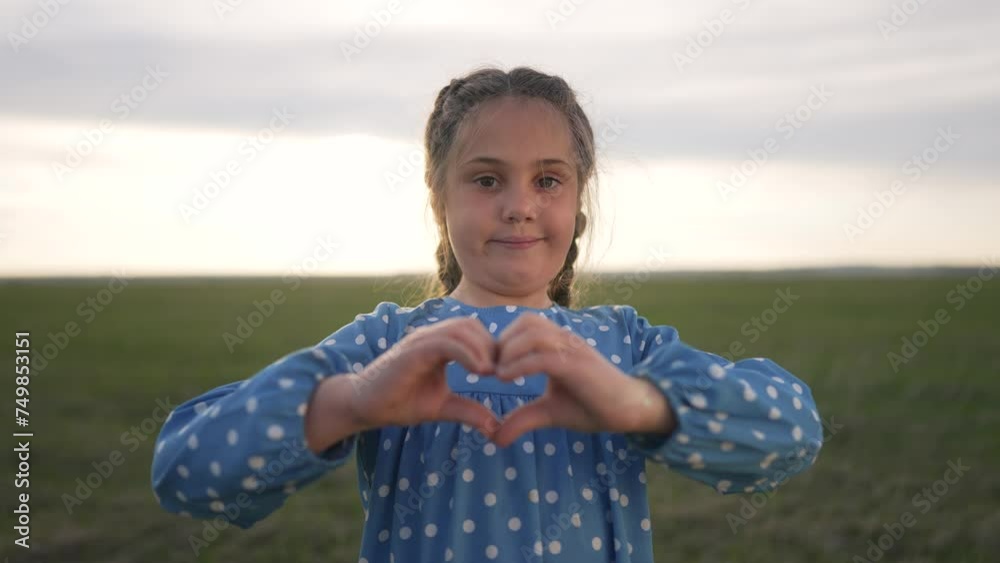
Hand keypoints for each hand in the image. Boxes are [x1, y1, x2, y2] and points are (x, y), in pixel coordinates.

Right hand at [347, 317, 501, 436]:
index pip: (473, 332)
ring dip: (482, 348)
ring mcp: (421, 340)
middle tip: (502, 372)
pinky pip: (446, 342)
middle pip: (471, 324)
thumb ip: (468, 411)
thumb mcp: (441, 407)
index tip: (504, 373)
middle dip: (491, 345)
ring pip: (461, 328)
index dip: (492, 348)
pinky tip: (479, 372)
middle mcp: (430, 336)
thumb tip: (496, 427)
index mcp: (438, 344)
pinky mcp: (413, 350)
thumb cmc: (399, 402)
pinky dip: (467, 353)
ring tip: (491, 373)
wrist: (363, 406)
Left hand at [489, 314, 674, 447]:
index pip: (525, 325)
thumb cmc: (592, 407)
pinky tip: (505, 379)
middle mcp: (565, 340)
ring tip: (498, 375)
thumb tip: (494, 438)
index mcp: (559, 344)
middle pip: (526, 322)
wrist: (630, 410)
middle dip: (502, 342)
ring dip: (508, 351)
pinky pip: (543, 356)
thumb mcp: (549, 412)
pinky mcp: (577, 364)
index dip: (503, 341)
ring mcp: (573, 349)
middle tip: (489, 369)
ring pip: (532, 333)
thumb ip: (522, 418)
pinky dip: (519, 365)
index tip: (489, 366)